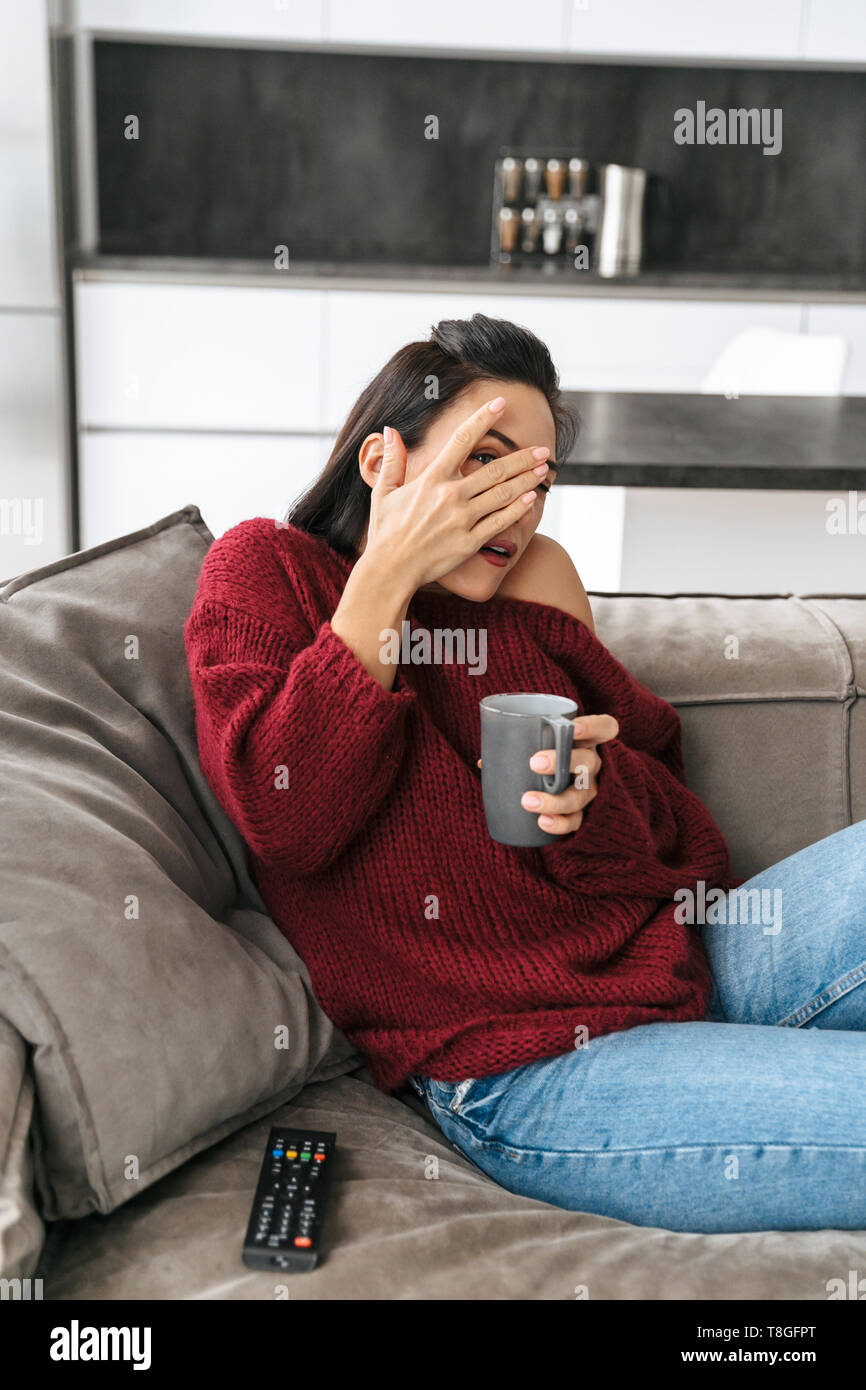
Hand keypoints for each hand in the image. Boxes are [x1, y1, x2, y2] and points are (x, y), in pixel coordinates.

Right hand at [363, 396, 550, 589]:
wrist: (389, 571)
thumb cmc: (385, 532)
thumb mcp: (384, 493)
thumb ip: (393, 461)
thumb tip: (391, 431)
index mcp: (430, 479)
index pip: (461, 439)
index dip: (482, 418)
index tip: (500, 404)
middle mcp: (449, 496)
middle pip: (494, 470)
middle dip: (522, 458)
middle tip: (543, 450)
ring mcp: (462, 520)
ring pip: (502, 494)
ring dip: (526, 480)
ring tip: (543, 470)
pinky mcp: (469, 542)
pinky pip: (500, 523)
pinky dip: (518, 509)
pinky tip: (531, 499)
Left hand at [476, 714, 619, 835]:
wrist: (551, 785)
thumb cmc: (543, 757)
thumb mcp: (535, 746)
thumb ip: (516, 748)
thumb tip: (485, 761)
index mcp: (587, 741)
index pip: (605, 728)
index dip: (593, 726)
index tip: (572, 727)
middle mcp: (593, 765)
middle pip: (590, 762)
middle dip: (564, 762)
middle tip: (535, 763)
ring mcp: (590, 790)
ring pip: (581, 796)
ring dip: (555, 800)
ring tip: (527, 801)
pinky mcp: (583, 814)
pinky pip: (576, 821)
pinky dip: (560, 824)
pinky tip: (542, 822)